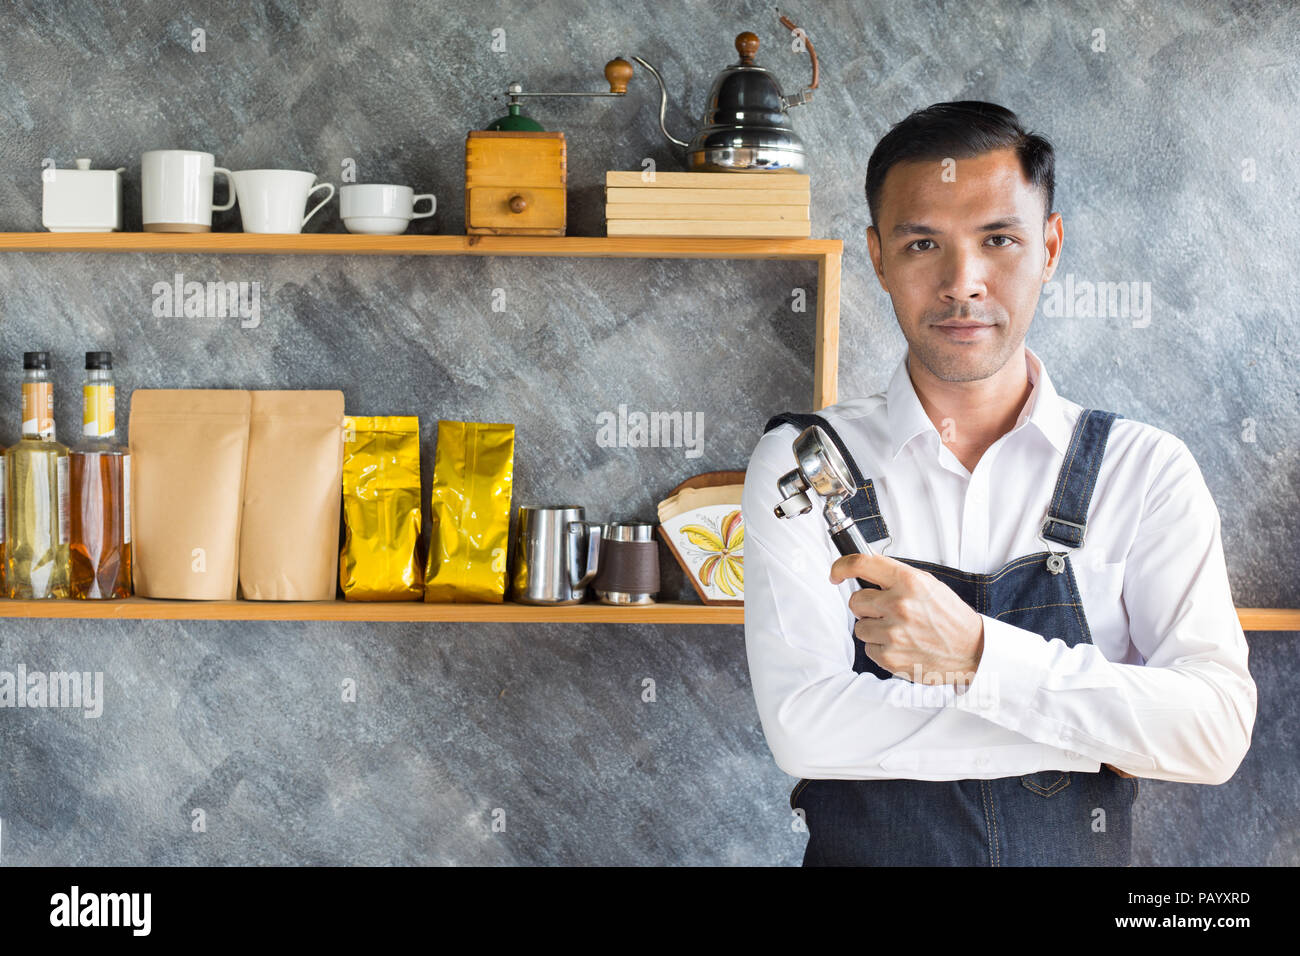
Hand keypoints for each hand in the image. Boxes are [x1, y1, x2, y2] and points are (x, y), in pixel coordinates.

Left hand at [830, 552, 984, 685]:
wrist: (971, 650)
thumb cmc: (949, 616)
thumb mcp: (928, 584)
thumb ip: (896, 577)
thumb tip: (862, 570)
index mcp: (909, 581)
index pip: (861, 564)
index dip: (841, 566)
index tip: (836, 573)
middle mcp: (899, 605)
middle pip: (855, 600)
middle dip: (866, 605)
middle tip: (886, 611)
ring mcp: (893, 633)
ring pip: (859, 626)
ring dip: (873, 628)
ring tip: (898, 630)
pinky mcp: (890, 657)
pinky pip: (868, 648)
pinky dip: (880, 647)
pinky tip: (901, 645)